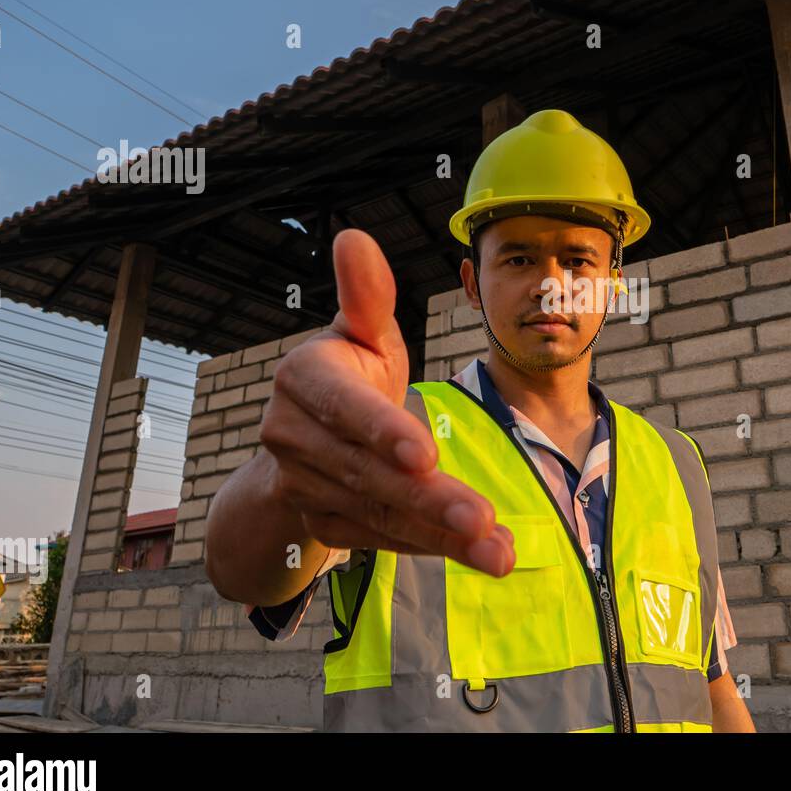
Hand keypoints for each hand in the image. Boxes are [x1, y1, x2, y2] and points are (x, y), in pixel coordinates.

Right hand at [260, 228, 514, 575]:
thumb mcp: (360, 333)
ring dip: (442, 536)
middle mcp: (291, 438)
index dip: (383, 430)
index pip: (343, 408)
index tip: (426, 454)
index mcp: (302, 380)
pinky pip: (384, 539)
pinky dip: (433, 547)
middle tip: (483, 519)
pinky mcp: (326, 525)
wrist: (305, 440)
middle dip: (429, 499)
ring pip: (381, 514)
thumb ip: (367, 296)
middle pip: (369, 473)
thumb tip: (356, 239)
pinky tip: (480, 551)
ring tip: (498, 550)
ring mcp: (305, 488)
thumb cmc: (349, 373)